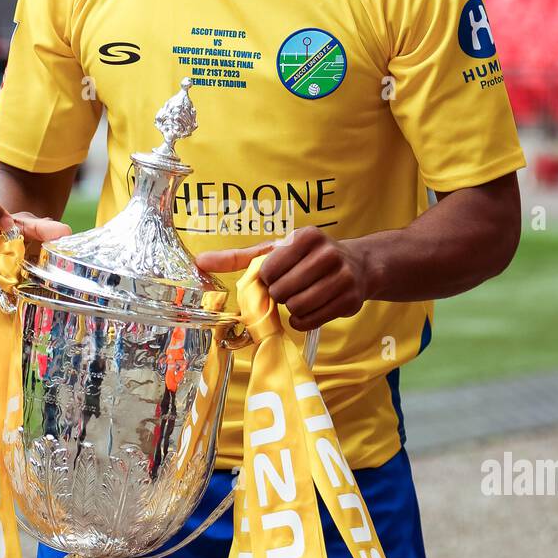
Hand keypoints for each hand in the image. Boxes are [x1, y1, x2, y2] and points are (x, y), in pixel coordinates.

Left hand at [195, 226, 370, 331]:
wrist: (358, 266)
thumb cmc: (308, 258)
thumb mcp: (276, 251)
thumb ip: (237, 257)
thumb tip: (199, 262)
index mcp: (306, 236)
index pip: (268, 270)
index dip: (267, 279)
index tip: (277, 275)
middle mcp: (328, 254)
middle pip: (281, 291)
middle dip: (279, 294)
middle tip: (290, 288)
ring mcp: (342, 278)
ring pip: (296, 307)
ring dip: (291, 309)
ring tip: (300, 297)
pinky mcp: (350, 301)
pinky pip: (311, 321)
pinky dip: (303, 320)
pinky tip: (310, 309)